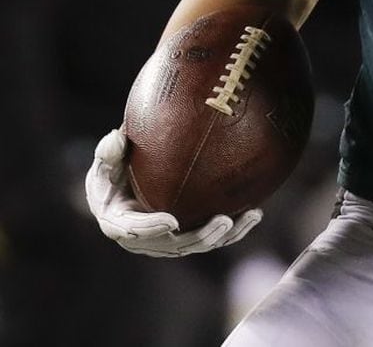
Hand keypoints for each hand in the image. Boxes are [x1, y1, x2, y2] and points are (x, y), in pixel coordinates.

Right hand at [84, 128, 260, 257]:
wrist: (125, 184)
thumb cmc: (114, 170)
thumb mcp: (106, 161)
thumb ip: (109, 152)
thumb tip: (116, 137)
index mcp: (119, 223)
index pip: (132, 230)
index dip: (150, 229)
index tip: (171, 220)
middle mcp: (145, 239)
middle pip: (174, 246)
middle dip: (200, 237)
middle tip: (223, 221)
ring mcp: (168, 240)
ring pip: (199, 244)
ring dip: (226, 235)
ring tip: (249, 216)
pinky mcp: (188, 234)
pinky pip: (212, 236)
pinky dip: (235, 229)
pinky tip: (256, 213)